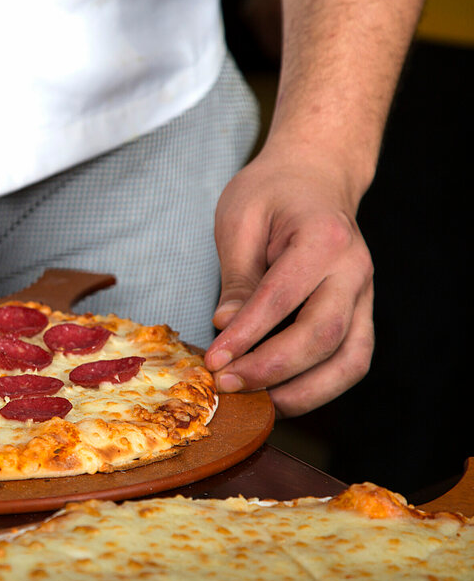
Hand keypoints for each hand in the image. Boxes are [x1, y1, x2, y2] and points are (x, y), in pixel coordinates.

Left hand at [205, 143, 374, 417]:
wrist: (315, 176)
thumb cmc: (272, 193)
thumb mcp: (240, 220)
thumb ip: (237, 277)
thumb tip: (227, 327)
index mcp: (323, 238)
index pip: (283, 298)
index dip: (247, 335)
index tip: (214, 361)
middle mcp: (354, 270)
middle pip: (323, 335)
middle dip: (272, 369)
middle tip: (227, 385)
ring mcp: (365, 295)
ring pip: (349, 360)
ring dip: (304, 392)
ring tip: (256, 404)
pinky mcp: (362, 314)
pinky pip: (352, 361)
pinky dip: (320, 387)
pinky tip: (280, 395)